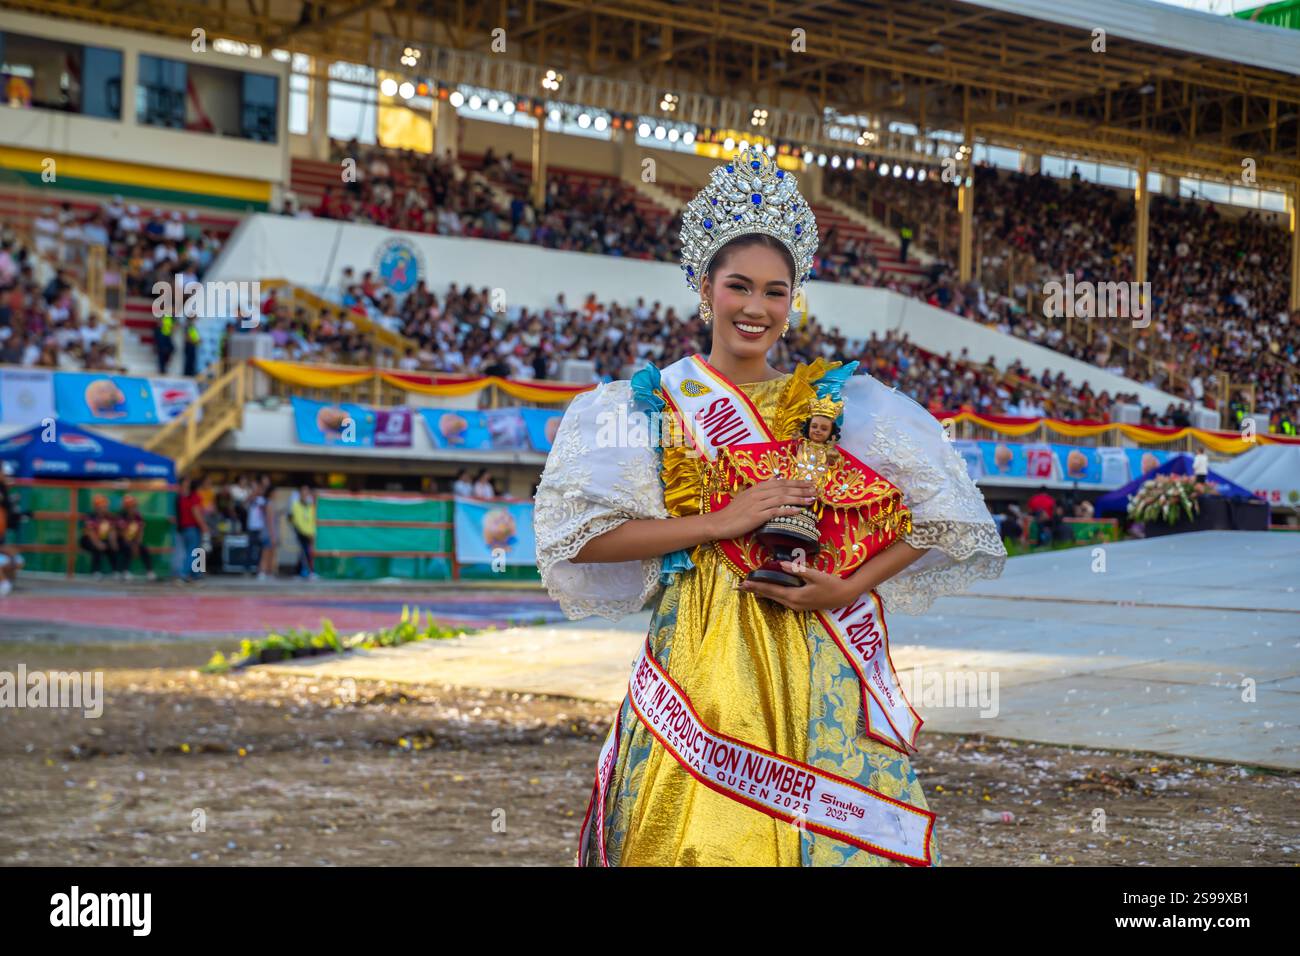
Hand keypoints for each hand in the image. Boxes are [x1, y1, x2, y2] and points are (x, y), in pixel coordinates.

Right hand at [708, 478, 816, 540]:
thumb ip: (762, 489)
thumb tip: (775, 480)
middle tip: (815, 490)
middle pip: (784, 489)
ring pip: (782, 499)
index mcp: (757, 488)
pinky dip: (788, 510)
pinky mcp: (756, 516)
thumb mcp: (748, 496)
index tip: (809, 483)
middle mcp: (758, 493)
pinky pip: (775, 511)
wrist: (720, 522)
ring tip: (811, 500)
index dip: (796, 482)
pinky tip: (798, 511)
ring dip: (798, 498)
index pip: (781, 482)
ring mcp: (757, 504)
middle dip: (801, 489)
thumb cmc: (734, 512)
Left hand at [739, 561, 857, 611]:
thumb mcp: (816, 575)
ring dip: (762, 593)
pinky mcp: (800, 605)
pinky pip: (781, 600)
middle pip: (770, 596)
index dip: (757, 586)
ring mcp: (796, 606)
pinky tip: (767, 593)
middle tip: (740, 586)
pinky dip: (772, 595)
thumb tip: (781, 564)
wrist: (844, 596)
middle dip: (755, 590)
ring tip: (750, 589)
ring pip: (775, 599)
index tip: (744, 583)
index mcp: (795, 596)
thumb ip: (799, 570)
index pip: (771, 590)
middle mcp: (793, 604)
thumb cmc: (831, 584)